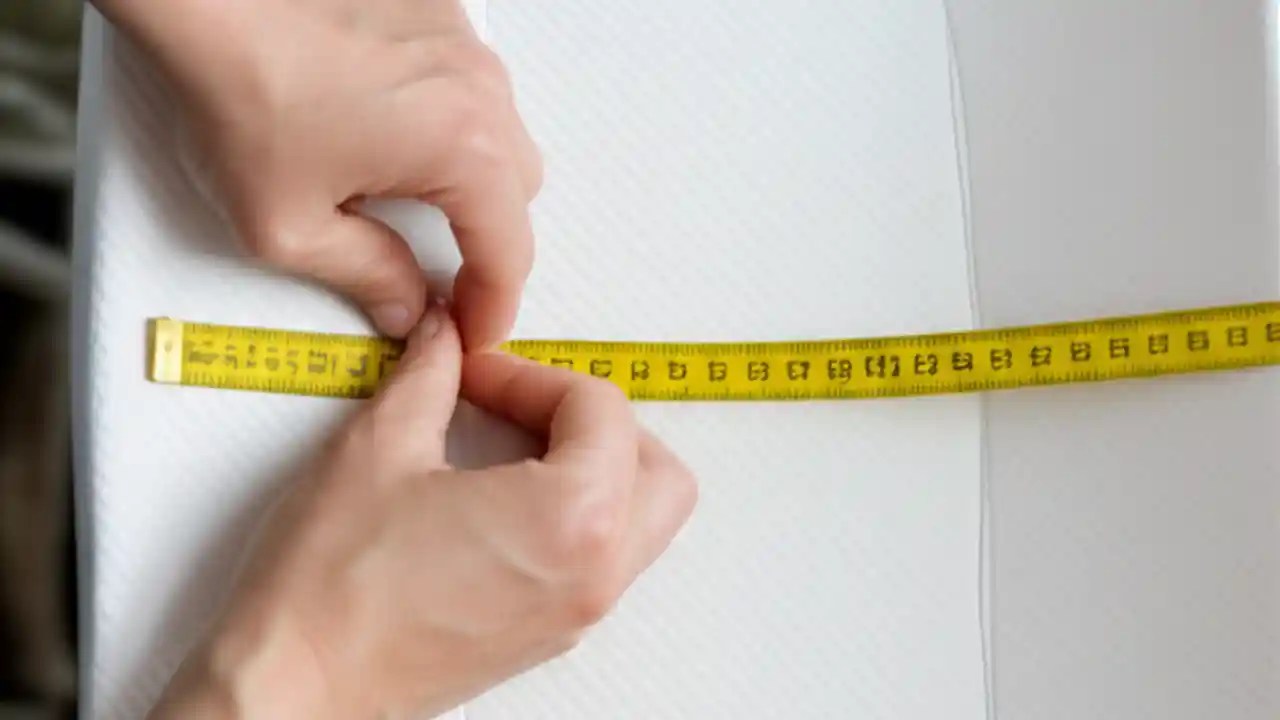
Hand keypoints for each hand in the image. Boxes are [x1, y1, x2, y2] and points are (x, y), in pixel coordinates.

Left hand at [97, 0, 540, 345]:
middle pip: (517, 194)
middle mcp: (481, 90)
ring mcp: (463, 46)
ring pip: (500, 136)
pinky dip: (446, 124)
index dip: (492, 308)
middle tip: (443, 277)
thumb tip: (405, 304)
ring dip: (470, 180)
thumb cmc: (238, 86)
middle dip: (487, 243)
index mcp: (462, 149)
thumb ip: (365, 276)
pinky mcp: (437, 14)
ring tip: (404, 198)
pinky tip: (385, 131)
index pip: (507, 253)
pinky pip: (468, 88)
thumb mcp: (287, 224)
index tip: (474, 332)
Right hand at [147, 304, 697, 718]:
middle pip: (656, 470)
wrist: (295, 687)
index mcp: (571, 520)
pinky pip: (603, 559)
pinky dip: (579, 515)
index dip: (532, 375)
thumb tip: (447, 338)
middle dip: (597, 420)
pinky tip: (505, 497)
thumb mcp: (379, 448)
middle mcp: (592, 574)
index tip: (479, 374)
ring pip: (642, 521)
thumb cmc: (331, 592)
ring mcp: (576, 612)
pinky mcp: (549, 635)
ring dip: (598, 468)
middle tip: (524, 404)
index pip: (600, 411)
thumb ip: (430, 375)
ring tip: (519, 446)